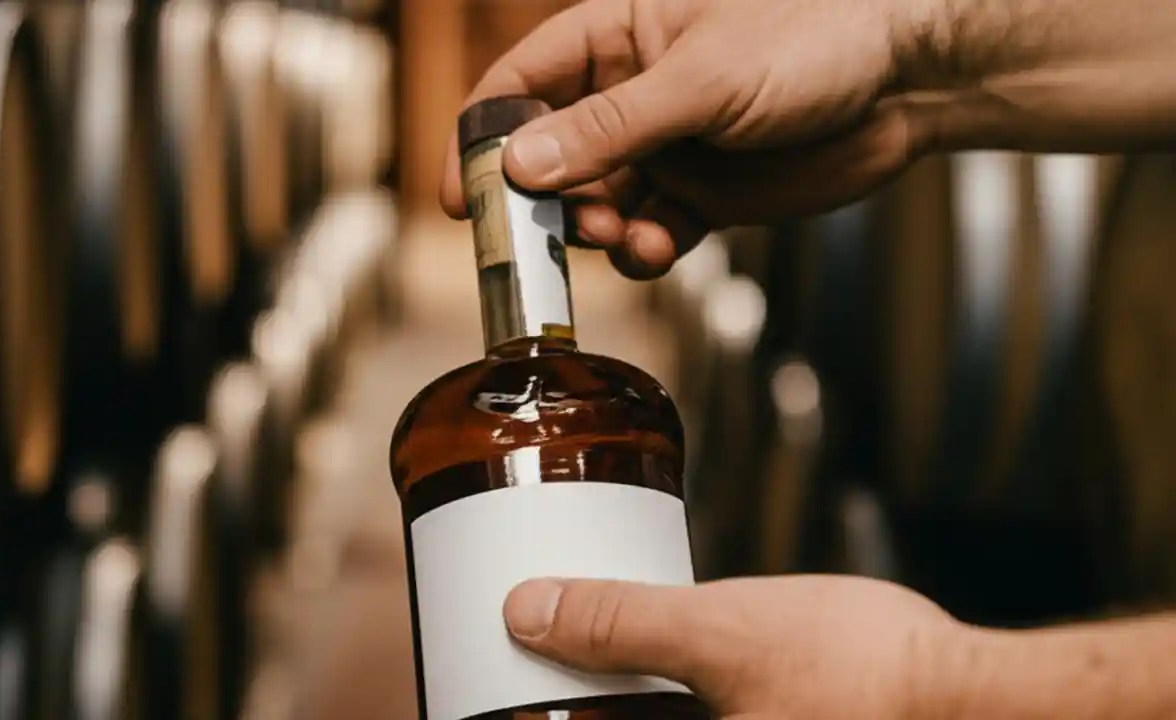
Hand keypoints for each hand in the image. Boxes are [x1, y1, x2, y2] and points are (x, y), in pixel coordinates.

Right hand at [441, 0, 1175, 278]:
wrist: (907, 79)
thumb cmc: (813, 35)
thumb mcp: (700, 78)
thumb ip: (609, 127)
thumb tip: (519, 167)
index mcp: (614, 37)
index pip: (519, 86)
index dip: (482, 138)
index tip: (462, 196)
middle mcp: (629, 95)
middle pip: (549, 158)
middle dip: (544, 202)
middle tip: (554, 233)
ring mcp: (664, 148)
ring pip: (595, 205)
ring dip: (596, 232)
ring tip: (622, 236)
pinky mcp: (702, 195)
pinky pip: (648, 234)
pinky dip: (644, 250)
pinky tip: (660, 246)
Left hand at [503, 575, 964, 718]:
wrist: (976, 700)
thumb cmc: (863, 675)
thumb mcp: (723, 631)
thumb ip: (621, 623)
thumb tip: (526, 611)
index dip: (534, 713)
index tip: (502, 688)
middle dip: (577, 702)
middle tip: (538, 663)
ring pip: (657, 713)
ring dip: (619, 695)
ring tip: (591, 655)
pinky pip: (702, 716)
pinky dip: (668, 696)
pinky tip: (660, 666)